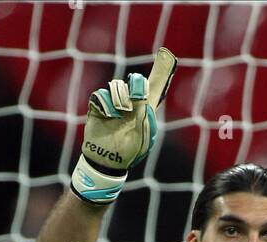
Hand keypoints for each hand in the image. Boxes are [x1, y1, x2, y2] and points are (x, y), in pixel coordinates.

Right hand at [71, 47, 176, 204]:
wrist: (108, 162)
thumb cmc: (128, 152)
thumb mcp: (142, 135)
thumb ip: (144, 113)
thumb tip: (141, 94)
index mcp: (145, 109)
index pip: (155, 86)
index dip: (163, 70)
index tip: (167, 54)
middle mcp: (130, 102)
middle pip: (137, 80)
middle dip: (138, 85)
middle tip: (137, 98)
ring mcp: (114, 103)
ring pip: (117, 86)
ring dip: (119, 99)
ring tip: (118, 116)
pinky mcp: (98, 106)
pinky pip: (101, 95)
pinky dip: (105, 105)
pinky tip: (108, 116)